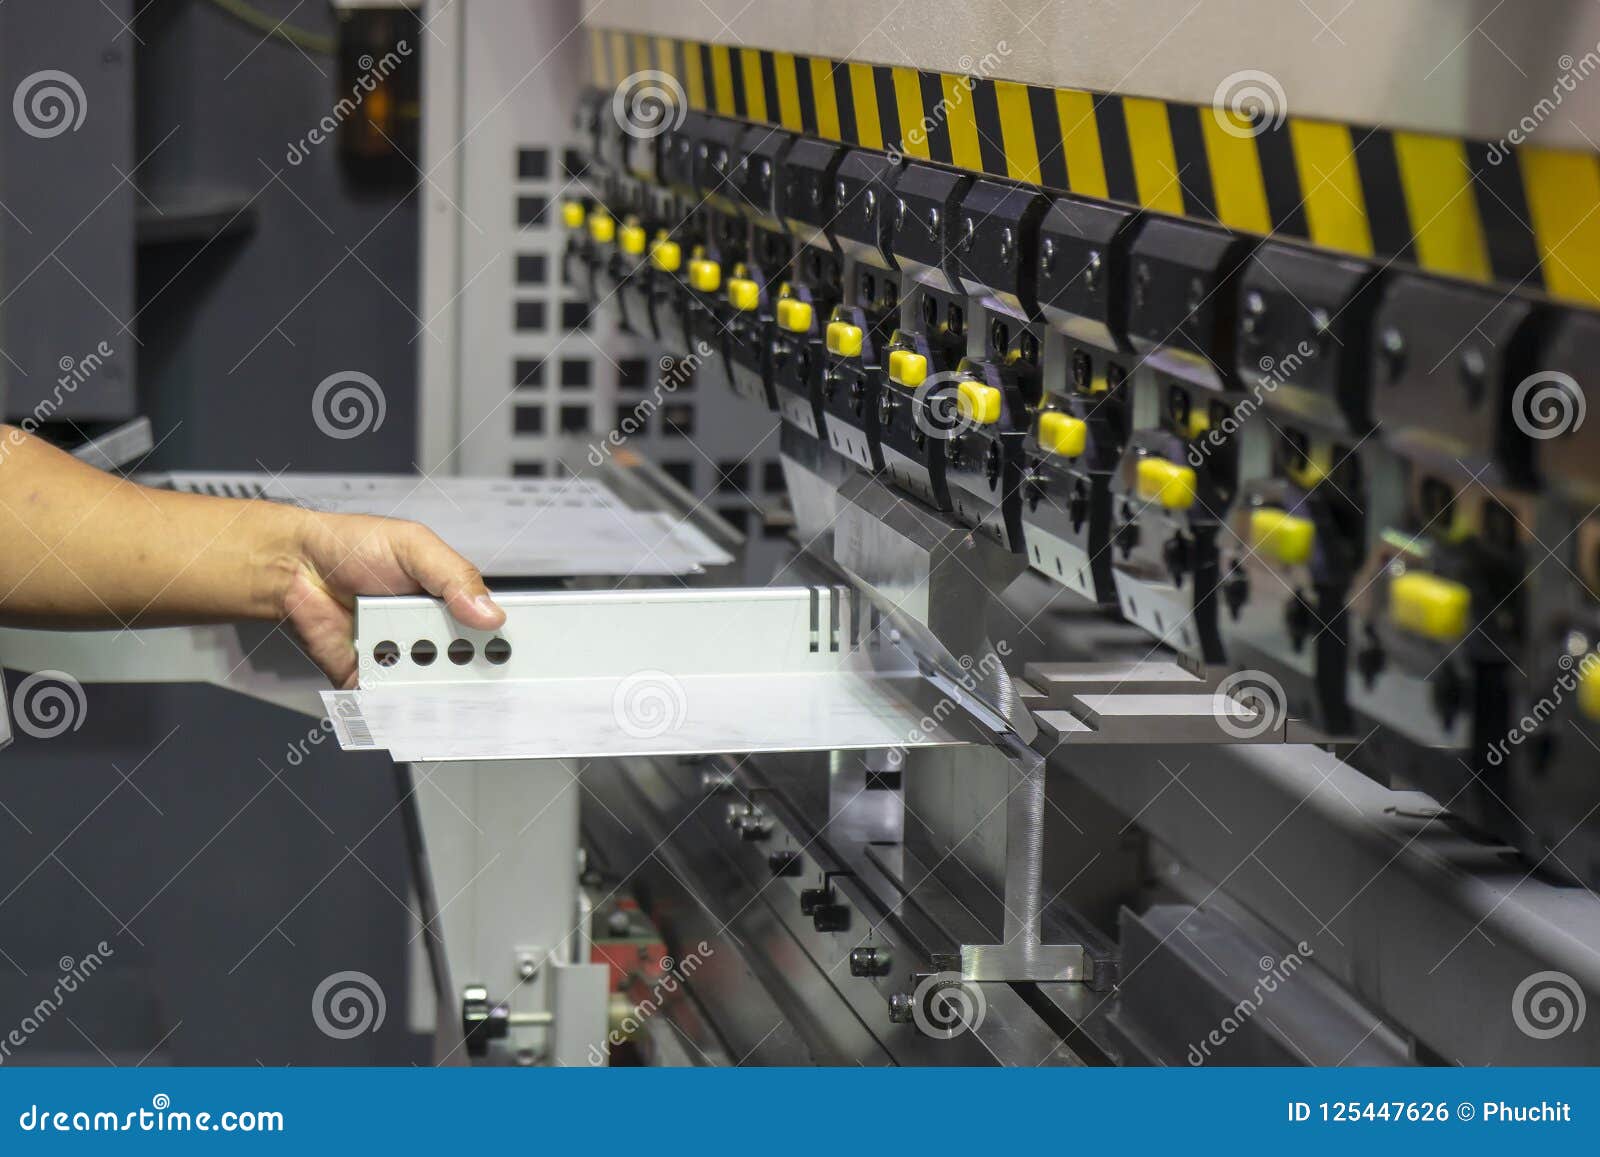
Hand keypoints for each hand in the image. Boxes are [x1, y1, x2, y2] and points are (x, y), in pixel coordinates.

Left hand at [283, 511, 505, 687]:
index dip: (504, 642)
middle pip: (465, 663)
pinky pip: (390, 701)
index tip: (515, 653)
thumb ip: (453, 575)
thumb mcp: (413, 545)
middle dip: (473, 671)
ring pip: (431, 686)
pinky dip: (395, 703)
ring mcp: (402, 657)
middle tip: (476, 670)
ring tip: (428, 674)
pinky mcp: (371, 680)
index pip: (488, 626)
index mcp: (449, 600)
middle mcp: (430, 633)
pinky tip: (402, 699)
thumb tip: (488, 612)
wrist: (295, 566)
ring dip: (434, 688)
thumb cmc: (352, 546)